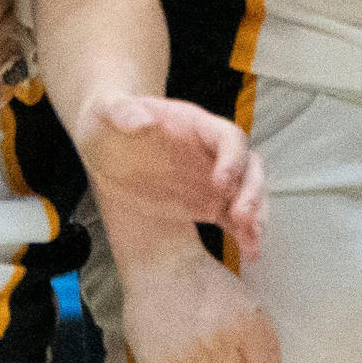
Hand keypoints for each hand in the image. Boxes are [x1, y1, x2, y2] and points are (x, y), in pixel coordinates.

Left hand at [80, 94, 266, 263]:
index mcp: (196, 125)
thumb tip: (142, 122)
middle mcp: (212, 152)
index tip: (220, 183)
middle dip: (251, 192)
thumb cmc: (110, 118)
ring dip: (256, 216)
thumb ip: (123, 111)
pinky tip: (250, 254)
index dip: (232, 159)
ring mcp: (213, 179)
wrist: (105, 142)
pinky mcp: (206, 203)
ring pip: (248, 194)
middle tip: (240, 217)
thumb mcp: (107, 108)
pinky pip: (233, 219)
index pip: (229, 137)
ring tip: (253, 243)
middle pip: (249, 167)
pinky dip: (245, 235)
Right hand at [113, 243, 277, 362]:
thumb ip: (260, 341)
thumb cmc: (203, 281)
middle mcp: (216, 341)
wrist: (160, 262)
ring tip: (191, 347)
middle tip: (214, 346)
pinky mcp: (156, 361)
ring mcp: (185, 353)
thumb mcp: (245, 301)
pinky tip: (173, 351)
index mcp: (245, 324)